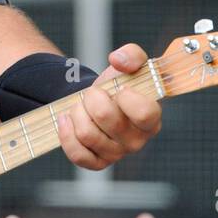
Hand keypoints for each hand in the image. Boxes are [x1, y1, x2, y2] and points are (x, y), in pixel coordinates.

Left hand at [57, 43, 161, 171]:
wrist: (97, 102)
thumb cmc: (116, 85)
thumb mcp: (128, 65)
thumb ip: (131, 54)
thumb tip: (119, 60)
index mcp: (152, 118)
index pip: (144, 112)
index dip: (126, 96)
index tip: (119, 88)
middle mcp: (137, 141)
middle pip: (106, 118)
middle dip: (92, 98)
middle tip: (93, 94)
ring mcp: (117, 154)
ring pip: (87, 134)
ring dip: (77, 113)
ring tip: (81, 107)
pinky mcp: (97, 163)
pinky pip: (77, 154)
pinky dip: (66, 133)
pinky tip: (66, 120)